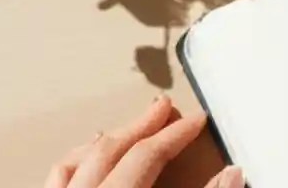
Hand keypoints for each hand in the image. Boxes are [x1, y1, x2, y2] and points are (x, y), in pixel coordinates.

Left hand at [44, 96, 242, 187]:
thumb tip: (232, 173)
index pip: (147, 155)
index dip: (176, 134)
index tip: (196, 119)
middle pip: (110, 148)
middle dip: (142, 125)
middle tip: (165, 107)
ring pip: (75, 161)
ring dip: (106, 140)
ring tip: (127, 128)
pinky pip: (55, 180)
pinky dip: (76, 163)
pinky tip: (88, 160)